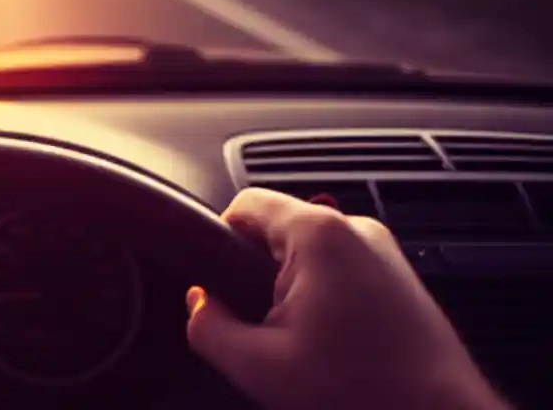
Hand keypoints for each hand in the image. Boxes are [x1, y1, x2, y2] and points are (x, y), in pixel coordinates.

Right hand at [186, 188, 508, 409]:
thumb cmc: (362, 393)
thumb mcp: (259, 366)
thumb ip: (208, 327)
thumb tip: (197, 303)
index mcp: (318, 235)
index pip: (244, 205)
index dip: (219, 243)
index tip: (220, 286)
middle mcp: (354, 229)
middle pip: (277, 229)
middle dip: (258, 275)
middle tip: (264, 328)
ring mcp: (383, 251)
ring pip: (308, 253)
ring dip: (292, 290)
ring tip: (301, 343)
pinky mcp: (399, 277)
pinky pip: (339, 270)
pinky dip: (323, 298)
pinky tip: (330, 345)